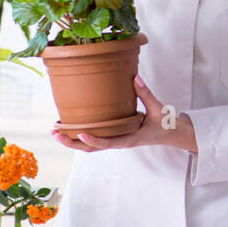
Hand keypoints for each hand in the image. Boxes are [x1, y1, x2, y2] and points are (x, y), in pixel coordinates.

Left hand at [51, 76, 197, 151]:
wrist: (173, 134)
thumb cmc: (166, 123)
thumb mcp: (159, 109)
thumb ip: (146, 93)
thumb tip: (135, 78)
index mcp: (130, 140)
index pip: (108, 143)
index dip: (93, 140)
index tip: (79, 133)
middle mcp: (120, 142)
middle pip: (92, 149)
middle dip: (72, 143)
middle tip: (55, 133)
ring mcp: (116, 140)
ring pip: (91, 146)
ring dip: (73, 141)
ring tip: (56, 132)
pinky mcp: (116, 136)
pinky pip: (96, 139)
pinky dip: (82, 136)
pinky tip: (70, 127)